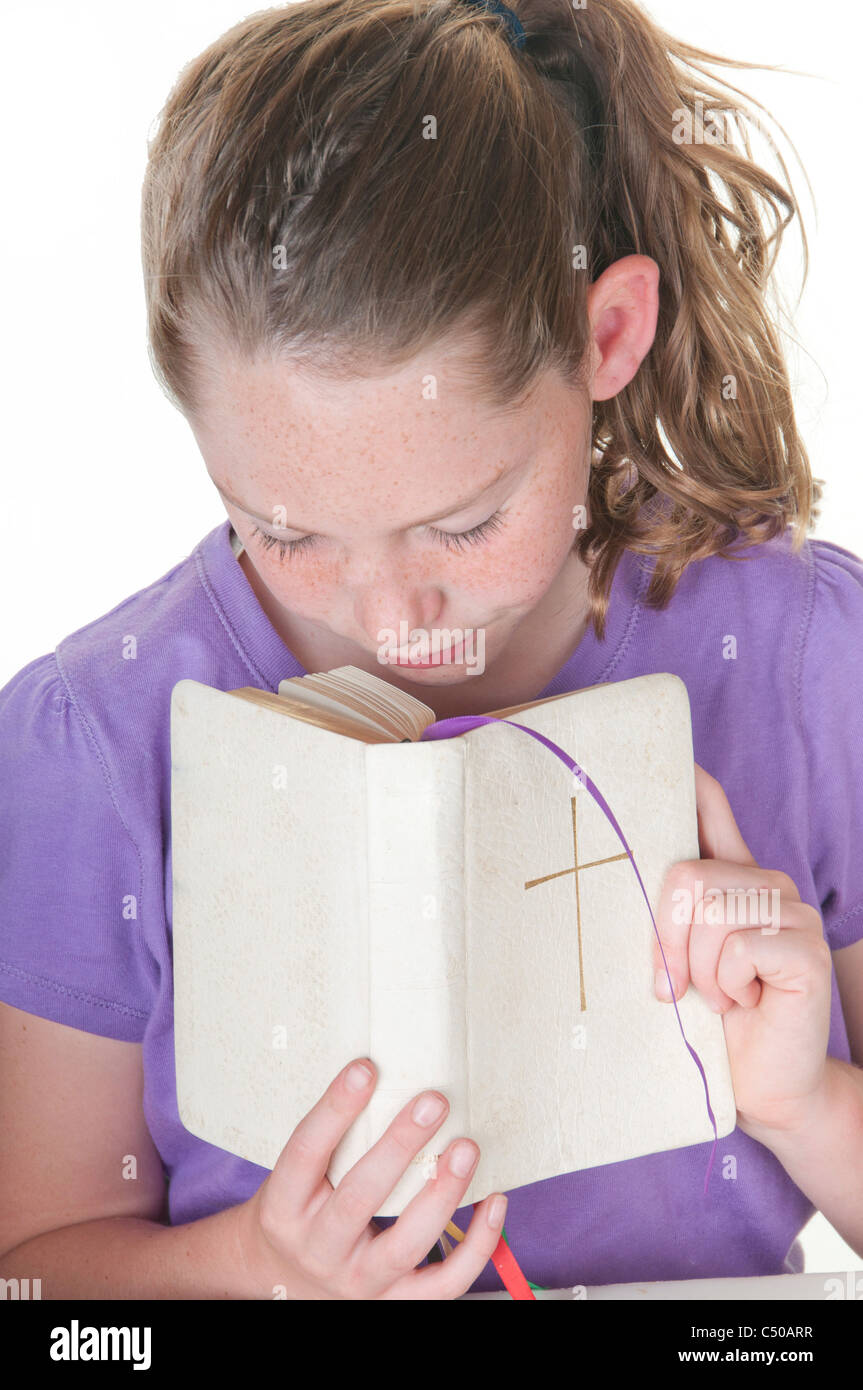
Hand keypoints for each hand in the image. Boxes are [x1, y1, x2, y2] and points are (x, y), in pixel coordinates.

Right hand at [235, 1058, 506, 1298]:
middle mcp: (317, 1249)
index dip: (335, 1110)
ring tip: (466, 1148)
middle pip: (358, 1197)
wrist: (285, 1279)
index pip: (305, 1153)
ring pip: (404, 1246)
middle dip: (399, 1146)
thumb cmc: (302, 1208)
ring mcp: (357, 1283)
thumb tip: (384, 1071)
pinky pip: (442, 1286)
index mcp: (283, 1208)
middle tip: (434, 1102)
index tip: (367, 1068)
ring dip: (441, 1195)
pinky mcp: (393, 1303)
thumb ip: (334, 1139)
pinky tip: (495, 1203)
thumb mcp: (297, 1177)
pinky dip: (476, 1247)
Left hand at [652, 764, 832, 1139]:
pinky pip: (740, 947)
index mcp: (730, 878)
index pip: (710, 808)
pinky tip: (746, 1002)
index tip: (664, 760)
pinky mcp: (806, 949)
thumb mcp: (673, 961)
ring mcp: (793, 912)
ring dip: (698, 971)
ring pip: (711, 914)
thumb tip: (607, 868)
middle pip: (686, 877)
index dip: (687, 783)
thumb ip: (658, 916)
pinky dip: (728, 984)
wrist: (762, 1089)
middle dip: (668, 941)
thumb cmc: (709, 1025)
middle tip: (680, 984)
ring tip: (719, 995)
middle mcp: (766, 882)